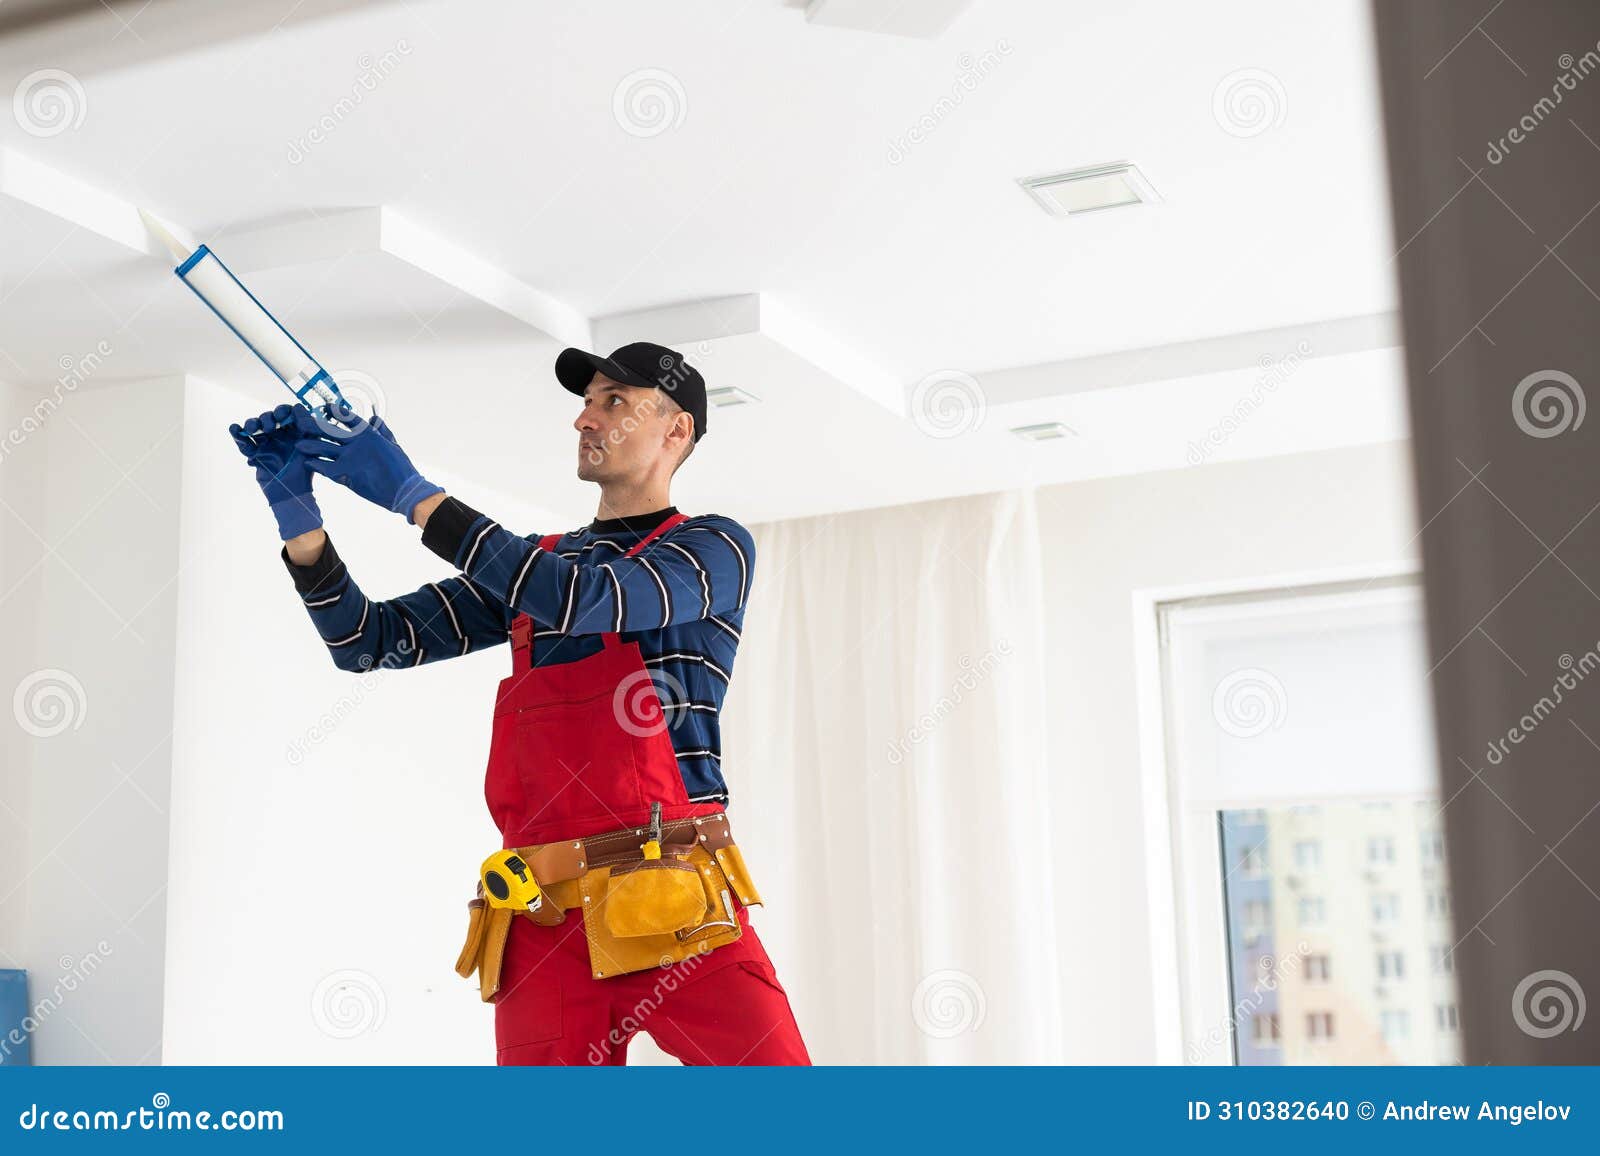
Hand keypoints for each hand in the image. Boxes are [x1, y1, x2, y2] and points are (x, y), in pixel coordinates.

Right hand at [228, 403, 321, 540]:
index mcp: (295, 432)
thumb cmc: (304, 472)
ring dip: (252, 423)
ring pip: (255, 426)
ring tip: (253, 429)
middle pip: (270, 418)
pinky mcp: (254, 453)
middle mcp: (280, 435)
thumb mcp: (312, 447)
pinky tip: (235, 428)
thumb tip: (299, 407)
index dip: (284, 411)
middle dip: (268, 419)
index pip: (288, 414)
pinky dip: (236, 433)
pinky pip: (242, 440)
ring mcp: (266, 443)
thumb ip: (309, 427)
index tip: (284, 416)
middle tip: (271, 428)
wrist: (291, 494)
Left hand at [293, 401, 442, 523]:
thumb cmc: (402, 469)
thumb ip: (382, 430)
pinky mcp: (347, 474)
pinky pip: (325, 468)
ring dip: (310, 446)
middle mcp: (357, 443)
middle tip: (300, 421)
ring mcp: (351, 458)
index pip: (347, 417)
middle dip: (313, 425)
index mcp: (369, 434)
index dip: (335, 411)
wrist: (405, 491)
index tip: (324, 406)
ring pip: (323, 448)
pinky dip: (316, 465)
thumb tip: (373, 418)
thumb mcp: (393, 445)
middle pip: (329, 430)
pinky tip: (308, 463)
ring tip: (298, 445)